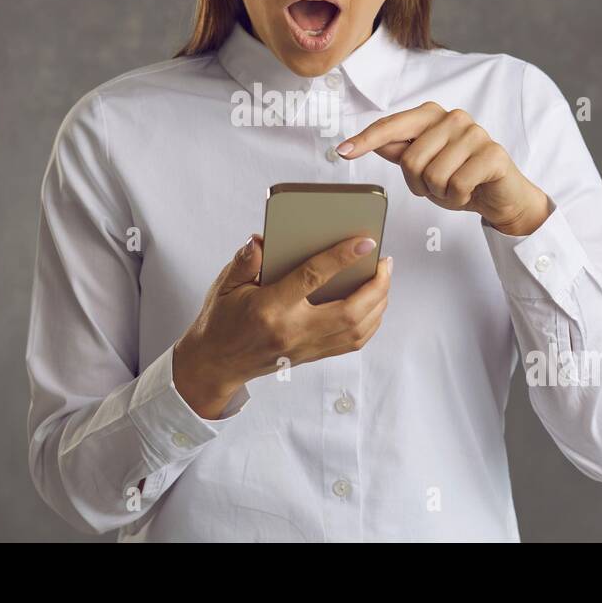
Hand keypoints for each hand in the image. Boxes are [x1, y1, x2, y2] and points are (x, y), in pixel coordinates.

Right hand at [173, 234, 392, 418]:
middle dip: (376, 285)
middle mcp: (293, 330)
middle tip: (385, 262)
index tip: (365, 241)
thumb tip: (261, 239)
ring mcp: (305, 347)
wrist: (216, 364)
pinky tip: (373, 304)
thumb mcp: (225, 285)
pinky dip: (370, 322)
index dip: (342, 257)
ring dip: (378, 304)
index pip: (313, 278)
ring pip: (357, 330)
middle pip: (350, 311)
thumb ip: (246, 260)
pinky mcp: (312, 355)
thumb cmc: (221, 321)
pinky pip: (352, 342)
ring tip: (383, 279)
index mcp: (270, 308)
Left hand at [336, 102, 549, 235]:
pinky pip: (456, 185)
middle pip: (410, 159)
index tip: (343, 152)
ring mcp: (475, 133)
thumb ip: (399, 151)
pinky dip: (457, 198)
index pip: (391, 126)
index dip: (366, 140)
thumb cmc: (460, 178)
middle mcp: (453, 118)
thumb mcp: (424, 166)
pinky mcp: (492, 154)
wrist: (502, 196)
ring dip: (439, 193)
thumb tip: (367, 141)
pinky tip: (469, 192)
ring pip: (432, 174)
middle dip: (418, 183)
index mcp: (432, 116)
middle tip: (437, 186)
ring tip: (454, 188)